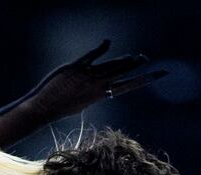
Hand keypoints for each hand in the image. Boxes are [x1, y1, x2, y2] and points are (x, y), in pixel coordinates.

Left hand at [28, 39, 167, 117]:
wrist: (45, 107)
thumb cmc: (61, 106)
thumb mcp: (81, 102)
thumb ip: (93, 93)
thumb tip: (101, 88)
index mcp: (100, 95)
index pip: (127, 87)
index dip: (143, 80)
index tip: (156, 75)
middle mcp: (98, 85)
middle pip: (121, 73)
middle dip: (134, 66)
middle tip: (145, 59)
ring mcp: (88, 75)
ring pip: (111, 65)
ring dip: (123, 60)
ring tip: (134, 57)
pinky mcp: (77, 67)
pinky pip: (93, 55)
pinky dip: (102, 48)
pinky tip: (108, 42)